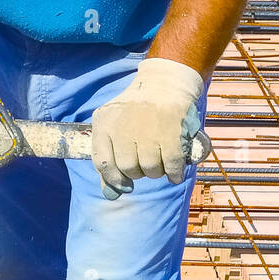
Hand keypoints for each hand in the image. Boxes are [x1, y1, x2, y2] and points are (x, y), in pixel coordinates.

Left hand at [91, 58, 203, 198]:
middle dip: (138, 173)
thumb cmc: (136, 114)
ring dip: (156, 172)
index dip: (114, 178)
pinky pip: (172, 166)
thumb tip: (111, 196)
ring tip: (160, 161)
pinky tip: (175, 172)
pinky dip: (174, 174)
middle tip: (145, 163)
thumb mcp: (114, 129)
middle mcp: (124, 124)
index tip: (125, 182)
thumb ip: (109, 162)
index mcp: (105, 123)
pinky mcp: (172, 130)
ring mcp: (148, 127)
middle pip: (129, 169)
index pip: (103, 163)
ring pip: (150, 169)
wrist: (165, 83)